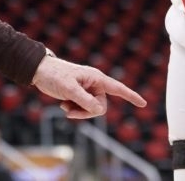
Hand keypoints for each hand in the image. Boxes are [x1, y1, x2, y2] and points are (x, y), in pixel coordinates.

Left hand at [31, 53, 146, 118]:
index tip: (143, 103)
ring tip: (65, 106)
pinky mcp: (80, 96)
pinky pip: (83, 110)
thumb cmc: (55, 75)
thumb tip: (100, 110)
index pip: (118, 88)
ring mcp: (87, 91)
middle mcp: (94, 84)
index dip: (131, 96)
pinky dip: (74, 111)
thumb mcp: (69, 89)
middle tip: (70, 110)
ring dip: (79, 112)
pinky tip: (63, 105)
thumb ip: (84, 100)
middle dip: (87, 112)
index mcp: (96, 78)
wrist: (41, 72)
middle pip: (101, 107)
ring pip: (92, 110)